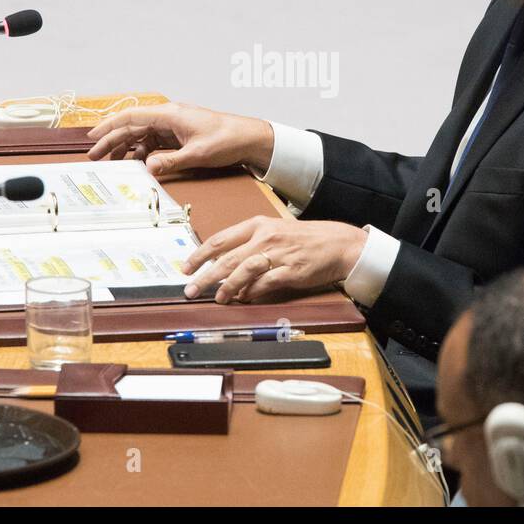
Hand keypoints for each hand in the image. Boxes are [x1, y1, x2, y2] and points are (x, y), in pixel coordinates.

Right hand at [85, 103, 274, 176]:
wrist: (248, 138)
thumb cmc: (226, 139)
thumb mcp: (197, 154)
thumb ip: (171, 161)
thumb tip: (148, 166)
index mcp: (170, 114)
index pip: (131, 117)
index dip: (109, 127)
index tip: (93, 137)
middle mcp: (168, 116)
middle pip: (132, 127)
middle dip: (112, 140)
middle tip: (94, 155)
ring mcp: (173, 125)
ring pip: (141, 135)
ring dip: (126, 147)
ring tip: (113, 162)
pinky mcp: (178, 135)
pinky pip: (153, 141)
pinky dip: (142, 151)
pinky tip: (136, 162)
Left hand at [180, 216, 367, 303]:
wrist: (337, 243)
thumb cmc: (304, 238)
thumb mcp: (273, 231)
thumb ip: (248, 245)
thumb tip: (223, 265)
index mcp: (258, 225)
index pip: (220, 239)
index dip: (200, 254)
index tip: (186, 267)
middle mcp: (266, 237)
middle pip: (227, 258)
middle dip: (206, 275)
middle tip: (191, 289)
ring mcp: (279, 254)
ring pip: (244, 270)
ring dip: (228, 286)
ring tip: (218, 297)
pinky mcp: (291, 271)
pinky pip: (266, 283)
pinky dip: (252, 292)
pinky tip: (244, 298)